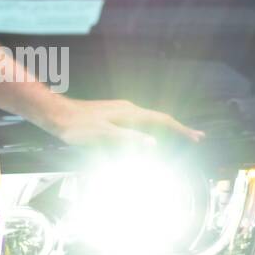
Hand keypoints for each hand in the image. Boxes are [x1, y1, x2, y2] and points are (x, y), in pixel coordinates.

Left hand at [42, 98, 204, 146]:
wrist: (57, 115)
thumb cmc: (78, 127)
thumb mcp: (103, 136)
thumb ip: (128, 139)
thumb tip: (154, 144)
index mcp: (129, 113)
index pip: (162, 121)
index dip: (181, 130)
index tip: (197, 137)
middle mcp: (128, 109)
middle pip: (160, 119)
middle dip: (179, 129)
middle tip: (196, 138)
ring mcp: (121, 112)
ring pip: (150, 121)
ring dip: (166, 130)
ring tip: (180, 137)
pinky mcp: (113, 116)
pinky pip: (139, 123)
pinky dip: (152, 130)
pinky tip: (150, 136)